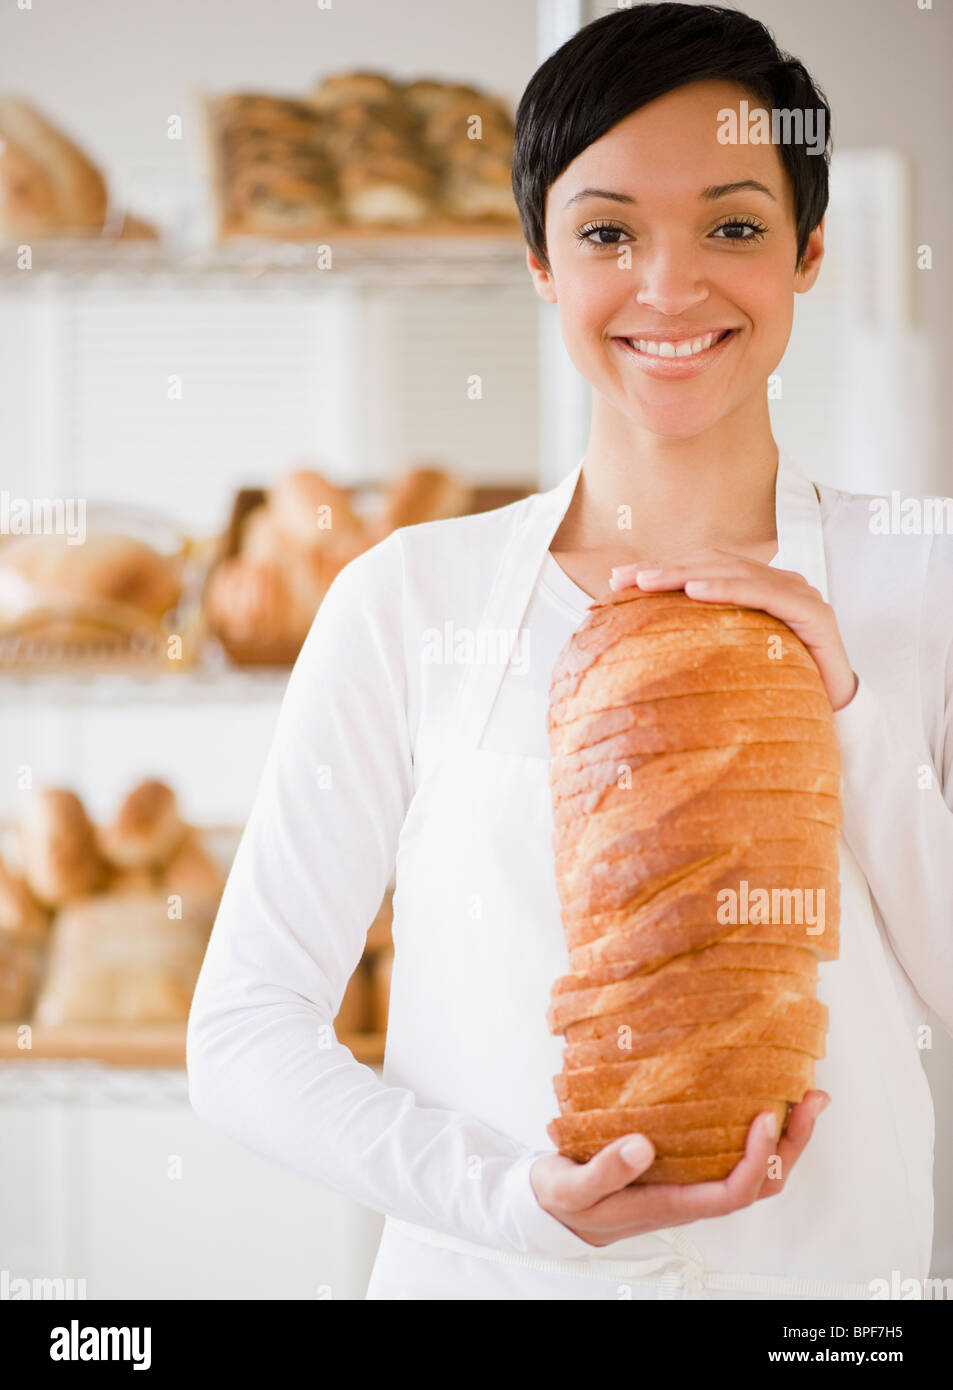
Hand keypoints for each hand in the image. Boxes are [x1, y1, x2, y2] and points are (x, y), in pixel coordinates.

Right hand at [531, 1091, 829, 1247]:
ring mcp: (692, 1179)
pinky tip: (756, 1094)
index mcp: (674, 1204)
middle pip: (761, 1182)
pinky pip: (732, 1150)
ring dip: (785, 1136)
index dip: (758, 1159)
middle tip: (812, 1099)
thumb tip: (642, 1146)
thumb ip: (606, 1171)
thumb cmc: (566, 1201)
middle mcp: (693, 1194)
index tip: (764, 1117)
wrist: (557, 1209)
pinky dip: (754, 1126)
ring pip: (754, 1168)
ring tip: (803, 1094)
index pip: (735, 1192)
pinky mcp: (685, 1162)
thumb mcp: (575, 1188)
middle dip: (792, 1144)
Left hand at [609, 549, 858, 712]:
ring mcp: (798, 592)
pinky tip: (695, 590)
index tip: (618, 581)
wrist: (834, 716)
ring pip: (734, 572)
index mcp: (756, 587)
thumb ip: (699, 640)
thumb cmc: (778, 687)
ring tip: (648, 580)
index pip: (701, 569)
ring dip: (686, 574)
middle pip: (713, 565)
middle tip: (622, 578)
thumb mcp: (729, 658)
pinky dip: (728, 588)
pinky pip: (764, 594)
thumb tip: (637, 642)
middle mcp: (778, 582)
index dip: (661, 570)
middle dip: (664, 569)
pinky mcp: (813, 612)